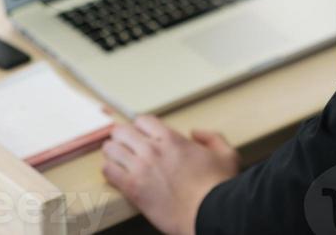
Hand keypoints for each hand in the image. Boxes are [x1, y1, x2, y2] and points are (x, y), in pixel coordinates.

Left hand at [102, 115, 239, 234]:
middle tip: (123, 144)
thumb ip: (212, 137)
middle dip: (122, 136)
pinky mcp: (133, 189)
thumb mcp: (227, 155)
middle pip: (123, 131)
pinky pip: (109, 171)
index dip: (141, 127)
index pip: (143, 120)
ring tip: (115, 157)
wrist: (209, 215)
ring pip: (111, 149)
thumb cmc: (218, 188)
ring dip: (112, 151)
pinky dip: (109, 170)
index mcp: (173, 139)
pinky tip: (114, 173)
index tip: (141, 134)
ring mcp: (141, 168)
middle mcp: (153, 149)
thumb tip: (196, 133)